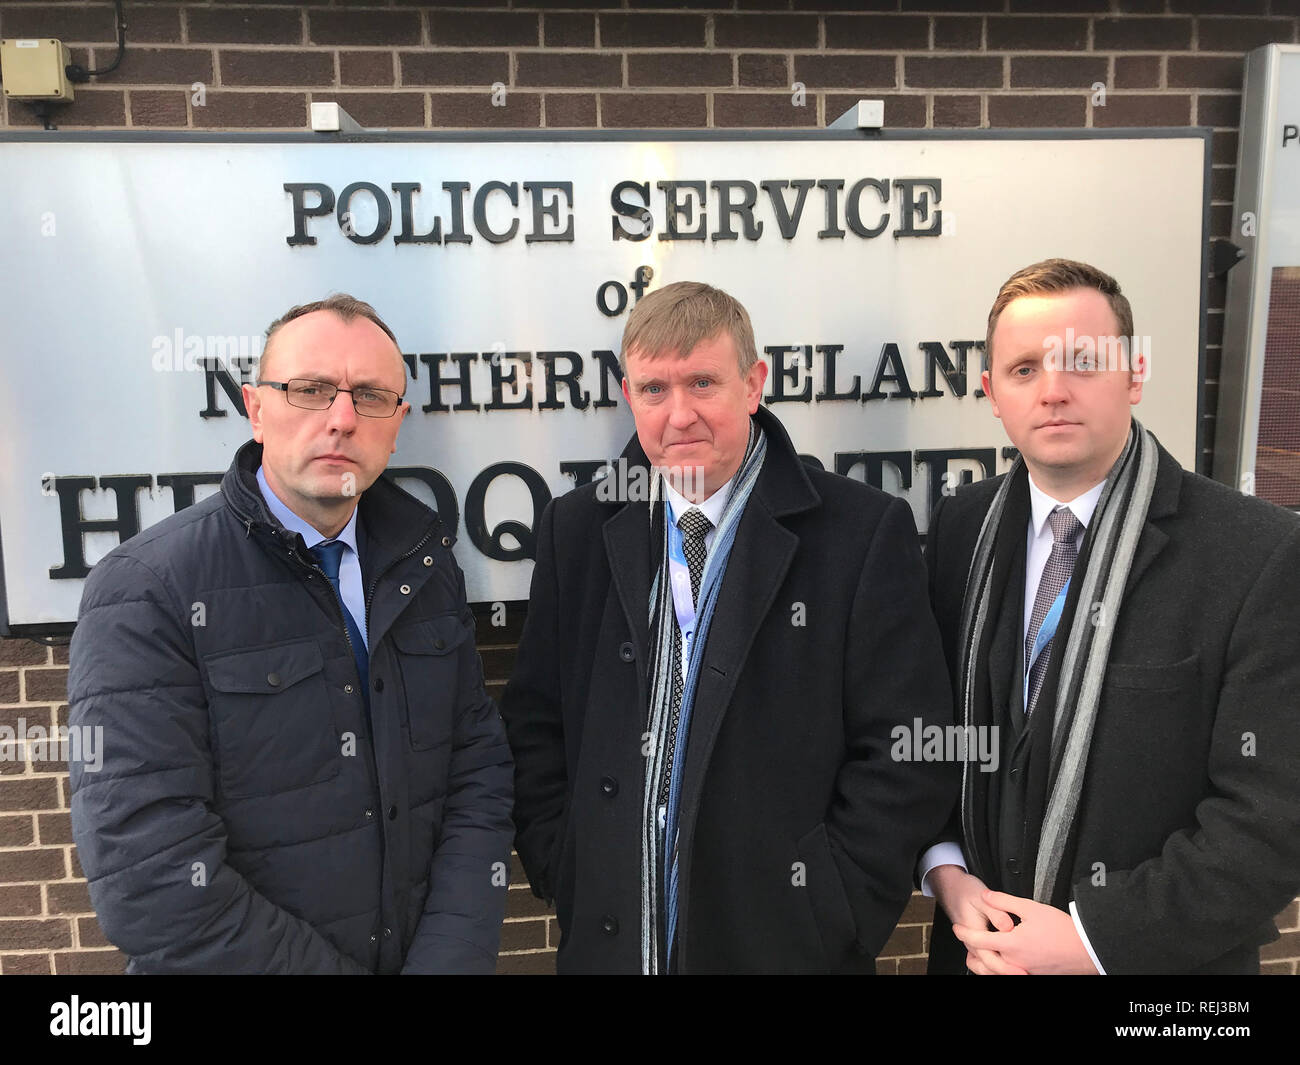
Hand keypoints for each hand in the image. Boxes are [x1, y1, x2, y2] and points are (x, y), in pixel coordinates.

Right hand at [929, 866, 1023, 973]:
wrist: (952, 887)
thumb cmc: (965, 891)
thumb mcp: (981, 897)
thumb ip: (996, 913)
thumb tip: (1008, 926)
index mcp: (973, 933)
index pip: (989, 958)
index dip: (1006, 967)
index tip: (1021, 970)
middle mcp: (972, 942)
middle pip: (988, 967)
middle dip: (1006, 972)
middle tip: (1024, 973)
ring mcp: (974, 945)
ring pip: (986, 967)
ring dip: (1000, 970)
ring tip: (1018, 970)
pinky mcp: (978, 944)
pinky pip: (986, 962)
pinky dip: (997, 966)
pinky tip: (1010, 964)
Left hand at [952, 890, 1098, 974]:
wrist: (1087, 949)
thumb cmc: (1062, 930)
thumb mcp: (1031, 908)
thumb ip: (1004, 901)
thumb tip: (986, 896)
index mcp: (1011, 945)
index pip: (978, 941)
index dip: (964, 933)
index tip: (957, 928)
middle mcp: (1015, 962)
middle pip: (983, 962)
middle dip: (971, 953)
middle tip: (965, 941)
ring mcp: (1025, 972)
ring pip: (996, 972)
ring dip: (985, 964)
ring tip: (979, 952)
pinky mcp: (1034, 975)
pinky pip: (1011, 975)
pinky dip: (1001, 969)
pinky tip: (1004, 959)